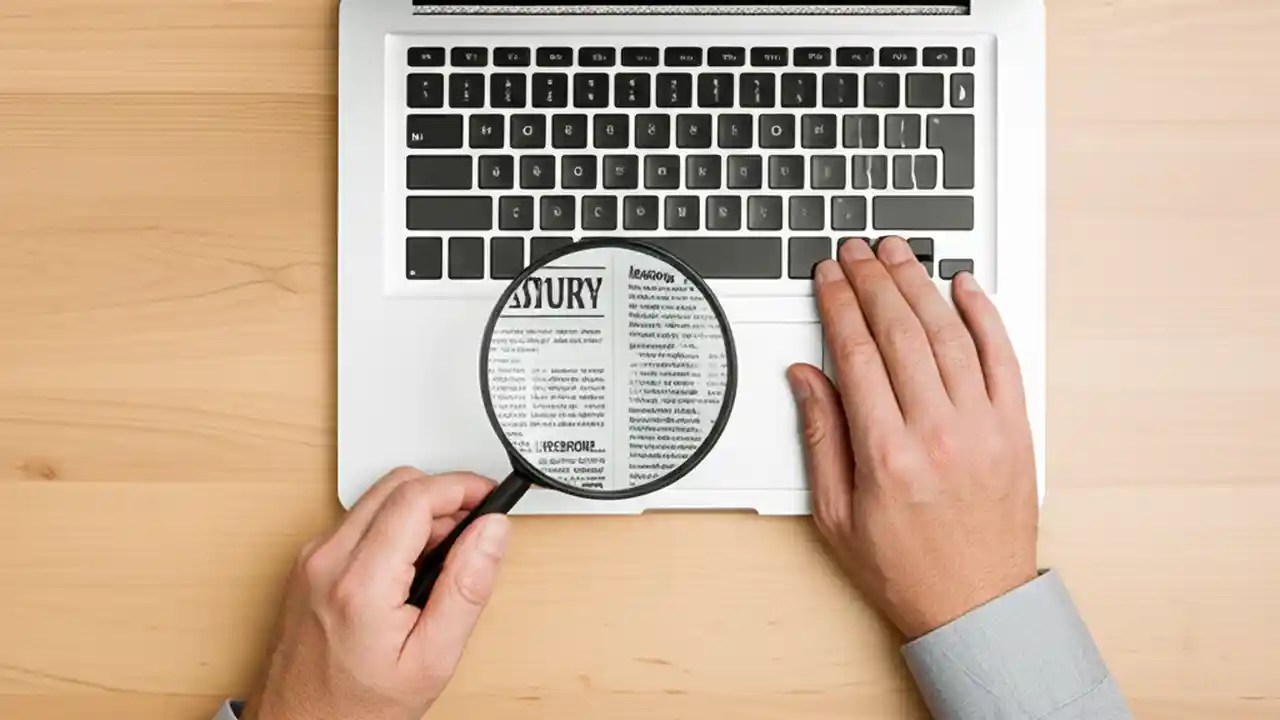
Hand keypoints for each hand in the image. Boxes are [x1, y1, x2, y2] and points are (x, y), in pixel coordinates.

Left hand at [243, 467, 509, 719]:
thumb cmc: (359, 707)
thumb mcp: (432, 659)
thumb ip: (466, 587)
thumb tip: (492, 531)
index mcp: (360, 583)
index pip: (416, 497)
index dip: (462, 487)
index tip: (489, 497)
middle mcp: (327, 560)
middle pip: (396, 485)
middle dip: (443, 495)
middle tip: (471, 530)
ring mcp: (312, 558)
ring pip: (376, 499)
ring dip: (418, 512)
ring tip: (441, 559)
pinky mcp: (308, 563)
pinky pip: (358, 521)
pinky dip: (392, 528)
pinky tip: (409, 569)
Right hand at [788, 237, 1037, 639]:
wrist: (976, 606)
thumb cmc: (906, 568)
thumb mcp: (836, 514)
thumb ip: (821, 438)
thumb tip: (806, 377)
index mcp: (887, 453)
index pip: (857, 352)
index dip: (838, 303)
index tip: (828, 277)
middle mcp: (938, 432)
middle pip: (900, 331)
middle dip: (873, 281)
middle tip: (856, 250)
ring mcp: (983, 427)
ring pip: (949, 333)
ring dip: (920, 285)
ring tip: (899, 253)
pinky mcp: (1015, 429)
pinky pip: (1003, 357)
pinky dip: (984, 315)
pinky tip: (964, 286)